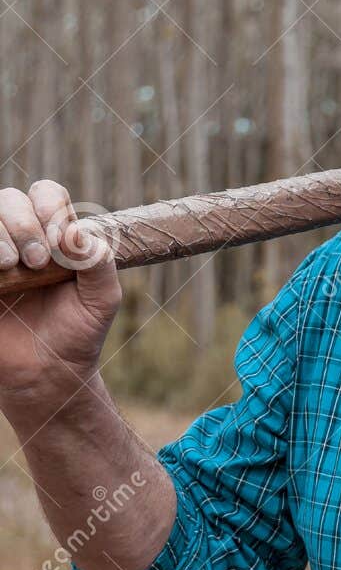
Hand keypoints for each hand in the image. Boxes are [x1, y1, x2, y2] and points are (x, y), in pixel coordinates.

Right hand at [0, 182, 119, 412]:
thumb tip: (75, 231)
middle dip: (23, 224)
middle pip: (10, 199)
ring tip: (10, 267)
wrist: (46, 375)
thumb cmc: (77, 334)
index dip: (50, 207)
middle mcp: (20, 238)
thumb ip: (98, 262)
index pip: (47, 195)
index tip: (59, 240)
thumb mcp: (102, 299)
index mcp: (55, 235)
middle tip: (36, 262)